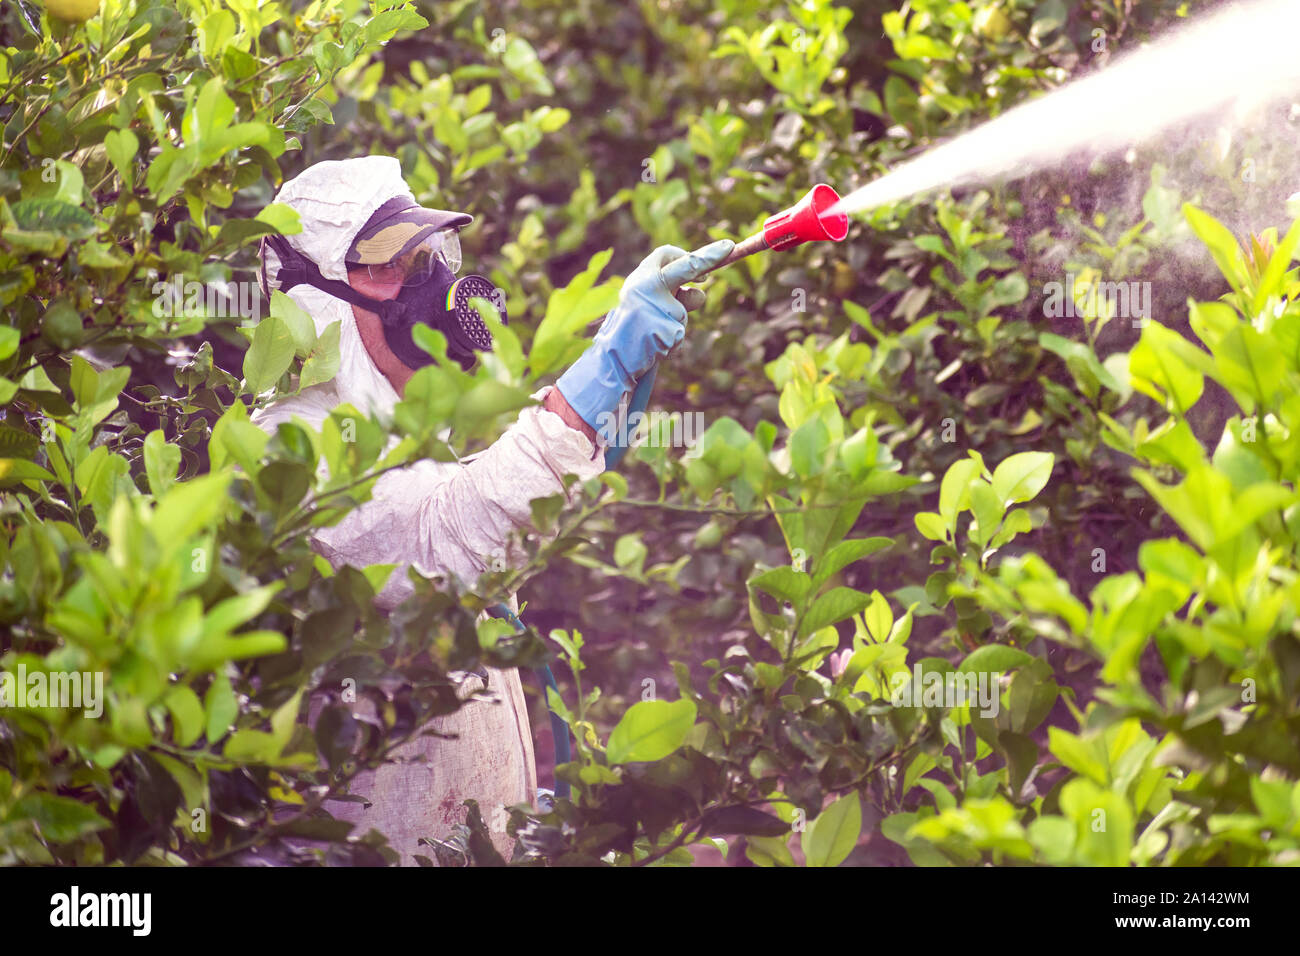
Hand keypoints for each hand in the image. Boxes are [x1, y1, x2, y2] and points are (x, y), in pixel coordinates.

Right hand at [555, 239, 733, 430]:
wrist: (612, 360)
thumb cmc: (630, 331)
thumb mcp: (647, 307)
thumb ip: (672, 297)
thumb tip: (702, 294)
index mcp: (639, 278)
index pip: (664, 255)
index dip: (685, 255)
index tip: (705, 266)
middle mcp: (647, 287)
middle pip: (686, 267)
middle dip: (708, 257)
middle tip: (730, 247)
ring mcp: (657, 308)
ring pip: (683, 312)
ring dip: (676, 324)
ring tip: (652, 336)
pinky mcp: (666, 329)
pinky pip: (679, 333)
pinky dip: (671, 342)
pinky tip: (654, 347)